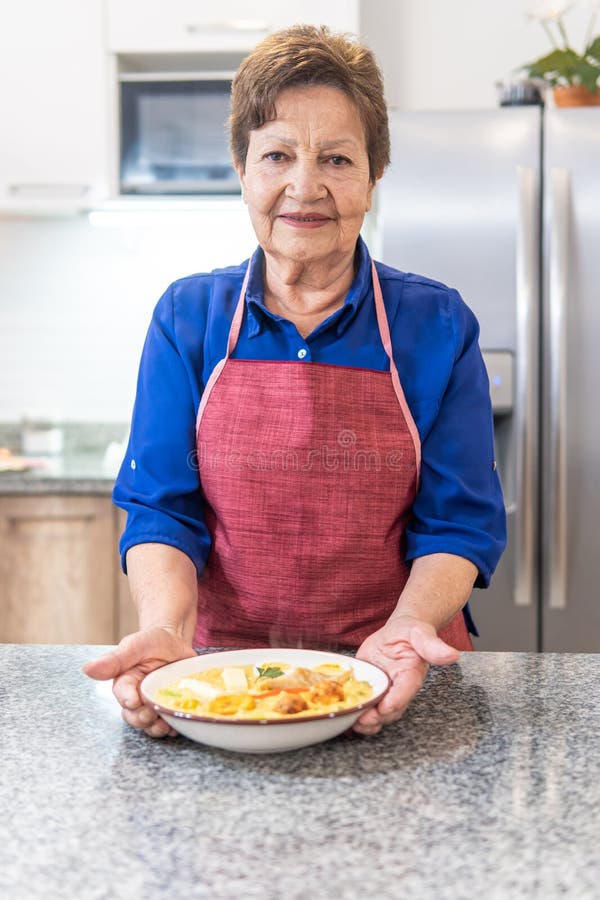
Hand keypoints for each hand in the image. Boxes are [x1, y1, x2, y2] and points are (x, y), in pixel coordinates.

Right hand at [82, 626, 196, 737]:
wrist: (175, 641)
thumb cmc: (152, 642)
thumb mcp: (134, 646)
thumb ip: (114, 660)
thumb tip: (87, 669)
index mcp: (124, 683)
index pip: (122, 695)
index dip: (127, 700)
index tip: (134, 701)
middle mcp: (136, 697)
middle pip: (133, 716)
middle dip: (141, 719)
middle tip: (151, 714)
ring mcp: (153, 704)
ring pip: (149, 724)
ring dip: (156, 728)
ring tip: (166, 725)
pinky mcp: (168, 707)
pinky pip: (169, 723)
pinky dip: (174, 726)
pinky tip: (178, 722)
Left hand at [353, 615, 459, 735]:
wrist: (400, 632)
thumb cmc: (412, 632)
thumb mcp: (420, 633)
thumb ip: (433, 645)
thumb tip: (453, 655)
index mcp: (411, 677)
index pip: (404, 694)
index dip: (394, 703)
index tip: (383, 708)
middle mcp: (398, 689)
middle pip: (389, 710)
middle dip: (375, 718)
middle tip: (360, 720)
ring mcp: (384, 691)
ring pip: (377, 714)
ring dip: (364, 722)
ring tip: (351, 722)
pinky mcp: (371, 689)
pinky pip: (365, 705)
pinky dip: (355, 713)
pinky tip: (343, 716)